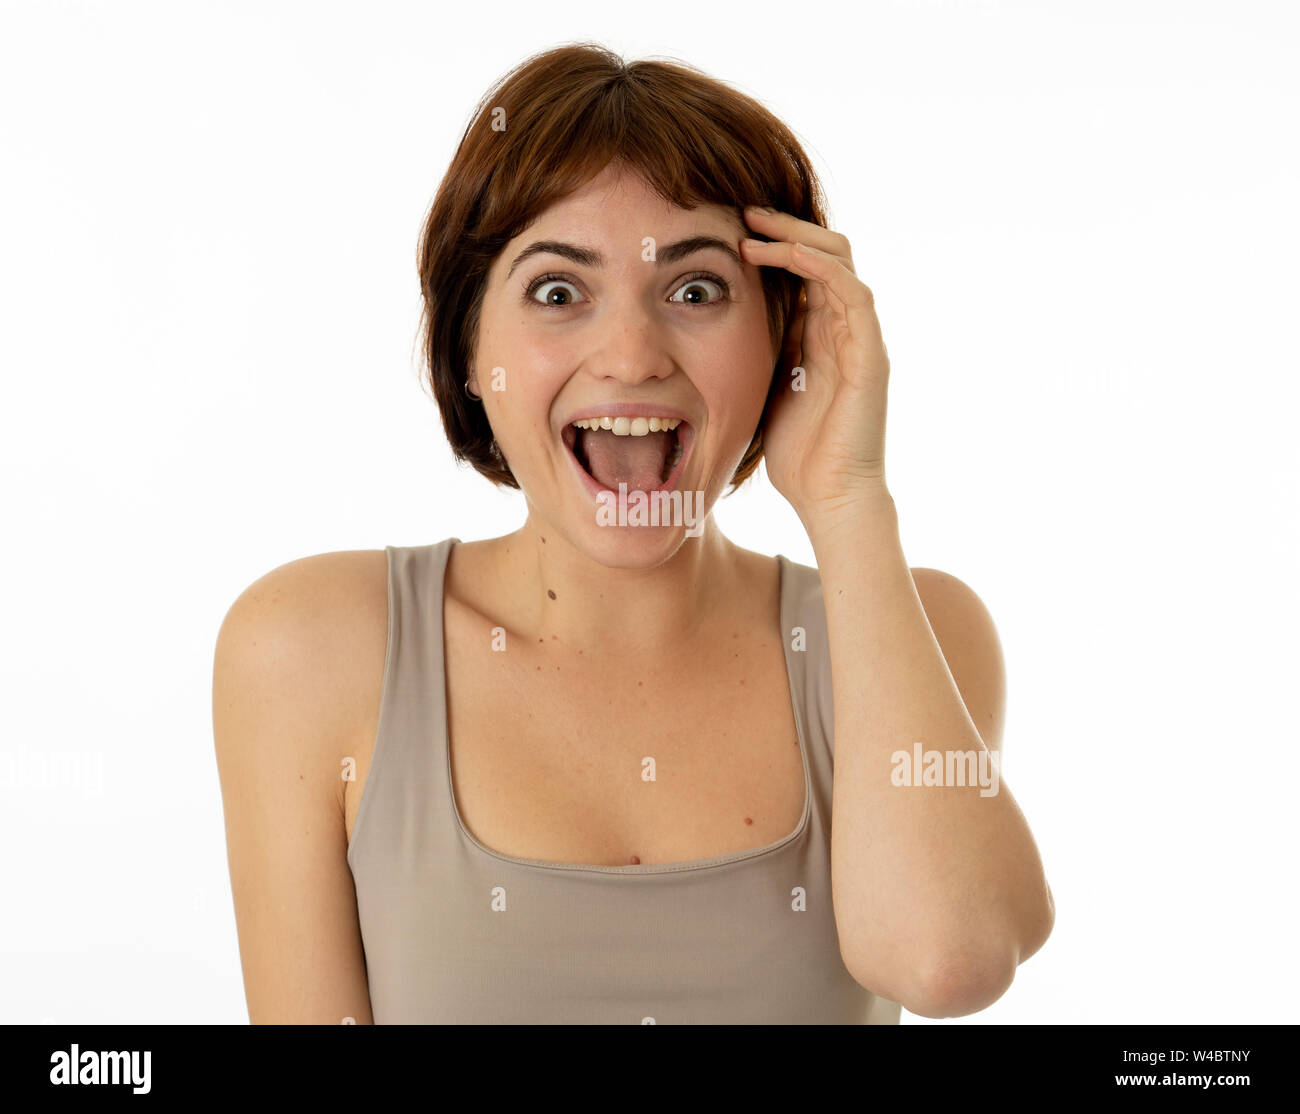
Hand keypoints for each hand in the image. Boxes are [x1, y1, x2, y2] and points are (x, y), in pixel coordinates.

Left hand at [740, 206, 892, 528]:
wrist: (830, 497)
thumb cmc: (798, 455)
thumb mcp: (766, 389)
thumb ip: (761, 354)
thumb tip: (722, 326)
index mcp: (821, 337)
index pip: (804, 270)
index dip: (774, 244)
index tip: (730, 230)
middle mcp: (845, 330)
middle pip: (825, 253)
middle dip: (785, 228)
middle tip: (742, 213)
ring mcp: (861, 340)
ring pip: (840, 261)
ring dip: (796, 238)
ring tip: (754, 227)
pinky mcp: (871, 355)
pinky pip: (851, 293)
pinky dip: (819, 266)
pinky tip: (785, 254)